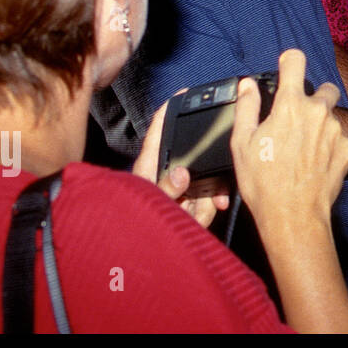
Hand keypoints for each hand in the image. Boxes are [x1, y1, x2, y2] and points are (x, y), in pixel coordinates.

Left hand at [133, 98, 229, 227]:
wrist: (143, 254)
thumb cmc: (136, 227)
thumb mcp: (150, 207)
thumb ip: (165, 191)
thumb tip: (181, 174)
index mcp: (149, 167)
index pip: (158, 131)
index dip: (169, 109)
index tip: (182, 92)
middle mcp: (165, 174)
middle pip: (192, 156)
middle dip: (207, 173)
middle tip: (210, 189)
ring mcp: (178, 189)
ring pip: (204, 179)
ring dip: (208, 196)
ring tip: (198, 212)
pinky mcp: (189, 203)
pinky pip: (208, 197)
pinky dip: (211, 207)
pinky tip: (209, 213)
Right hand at [232, 48, 347, 228]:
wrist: (293, 216)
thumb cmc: (263, 182)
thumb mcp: (242, 143)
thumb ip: (247, 107)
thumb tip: (247, 86)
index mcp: (290, 105)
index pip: (296, 60)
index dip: (289, 61)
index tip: (286, 67)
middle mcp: (318, 112)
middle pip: (323, 88)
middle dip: (313, 98)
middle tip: (296, 119)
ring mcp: (336, 130)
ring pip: (332, 115)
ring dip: (320, 124)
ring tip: (301, 148)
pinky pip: (339, 138)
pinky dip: (329, 145)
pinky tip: (314, 163)